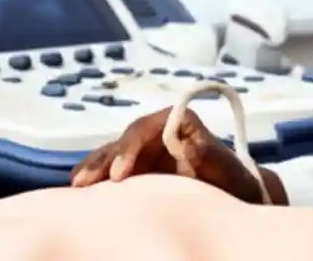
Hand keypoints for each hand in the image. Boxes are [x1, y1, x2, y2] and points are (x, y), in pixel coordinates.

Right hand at [70, 107, 278, 204]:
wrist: (235, 192)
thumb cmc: (233, 178)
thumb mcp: (225, 166)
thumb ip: (207, 153)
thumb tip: (190, 144)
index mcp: (179, 121)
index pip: (146, 128)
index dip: (129, 148)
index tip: (119, 175)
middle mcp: (158, 131)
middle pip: (123, 140)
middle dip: (103, 160)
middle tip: (85, 184)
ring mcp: (145, 150)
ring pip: (112, 153)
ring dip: (93, 168)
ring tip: (77, 187)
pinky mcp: (137, 168)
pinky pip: (110, 169)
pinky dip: (94, 177)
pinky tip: (77, 190)